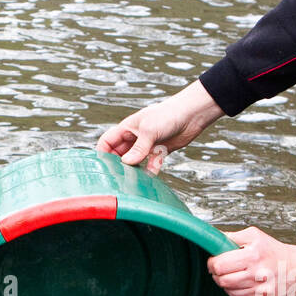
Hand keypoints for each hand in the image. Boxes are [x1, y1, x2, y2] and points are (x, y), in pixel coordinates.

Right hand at [97, 80, 224, 174]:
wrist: (193, 113)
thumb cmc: (168, 114)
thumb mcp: (149, 130)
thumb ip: (138, 148)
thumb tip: (126, 163)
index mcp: (127, 129)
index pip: (107, 142)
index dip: (102, 154)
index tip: (103, 167)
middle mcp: (134, 138)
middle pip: (118, 155)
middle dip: (117, 166)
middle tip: (117, 178)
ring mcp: (146, 145)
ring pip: (134, 162)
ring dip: (132, 171)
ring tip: (131, 181)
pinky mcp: (159, 151)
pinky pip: (150, 165)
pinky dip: (150, 171)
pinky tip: (150, 176)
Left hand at [207, 227, 295, 295]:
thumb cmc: (274, 251)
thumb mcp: (255, 236)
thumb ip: (231, 237)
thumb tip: (210, 238)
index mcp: (254, 256)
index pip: (218, 265)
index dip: (213, 263)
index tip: (216, 261)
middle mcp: (258, 275)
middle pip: (221, 280)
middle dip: (219, 274)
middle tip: (225, 269)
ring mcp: (261, 292)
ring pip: (229, 292)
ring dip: (229, 284)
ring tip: (240, 276)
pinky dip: (238, 294)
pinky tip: (247, 285)